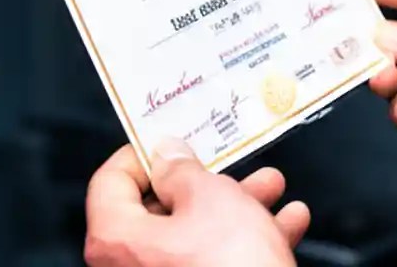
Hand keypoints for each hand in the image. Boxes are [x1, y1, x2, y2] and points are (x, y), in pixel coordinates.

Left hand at [84, 138, 309, 266]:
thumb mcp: (210, 198)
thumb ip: (183, 169)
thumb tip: (167, 155)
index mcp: (117, 240)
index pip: (110, 183)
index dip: (141, 154)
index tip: (168, 141)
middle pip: (160, 211)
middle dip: (207, 182)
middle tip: (231, 163)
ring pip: (196, 237)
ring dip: (237, 208)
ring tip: (271, 188)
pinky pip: (214, 264)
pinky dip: (246, 243)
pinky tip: (286, 224)